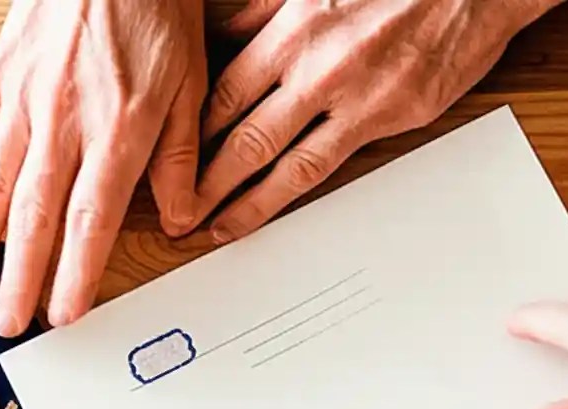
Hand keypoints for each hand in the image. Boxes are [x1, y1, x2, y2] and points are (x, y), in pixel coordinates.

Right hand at [0, 0, 206, 335]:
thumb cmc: (156, 10)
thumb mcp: (192, 85)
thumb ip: (182, 158)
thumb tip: (180, 218)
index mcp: (117, 132)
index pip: (91, 223)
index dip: (75, 276)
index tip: (63, 316)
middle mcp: (63, 122)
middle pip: (36, 217)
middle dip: (19, 277)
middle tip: (6, 325)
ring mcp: (23, 99)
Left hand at [186, 0, 553, 242]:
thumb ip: (265, 13)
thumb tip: (224, 40)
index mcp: (294, 28)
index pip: (224, 93)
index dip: (193, 134)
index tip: (174, 160)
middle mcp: (319, 67)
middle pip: (246, 137)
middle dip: (207, 182)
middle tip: (181, 213)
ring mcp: (357, 98)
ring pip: (287, 164)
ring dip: (247, 203)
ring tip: (220, 229)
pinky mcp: (393, 118)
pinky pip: (333, 165)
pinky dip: (297, 194)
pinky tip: (277, 209)